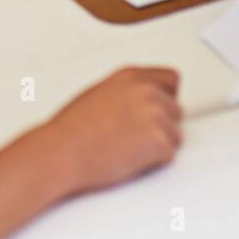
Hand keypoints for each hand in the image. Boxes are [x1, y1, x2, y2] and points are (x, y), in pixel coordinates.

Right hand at [48, 66, 181, 193]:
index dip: (167, 97)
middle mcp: (146, 90)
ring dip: (158, 144)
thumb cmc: (71, 129)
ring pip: (175, 134)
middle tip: (135, 137)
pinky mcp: (159, 140)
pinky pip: (170, 154)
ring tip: (129, 148)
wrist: (63, 151)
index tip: (161, 107)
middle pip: (176, 110)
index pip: (171, 79)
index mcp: (130, 76)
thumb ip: (125, 92)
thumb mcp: (98, 93)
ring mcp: (155, 114)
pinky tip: (131, 158)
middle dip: (161, 125)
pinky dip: (155, 161)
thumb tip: (137, 102)